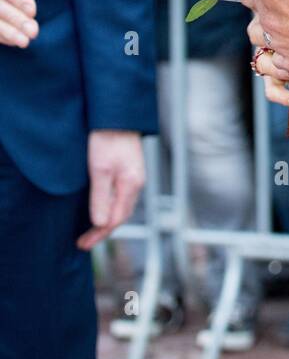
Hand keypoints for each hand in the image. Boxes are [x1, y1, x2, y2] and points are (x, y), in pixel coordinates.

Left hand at [77, 130, 145, 250]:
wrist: (116, 114)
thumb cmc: (107, 138)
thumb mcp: (99, 169)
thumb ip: (101, 197)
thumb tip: (101, 224)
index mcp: (131, 184)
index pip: (116, 219)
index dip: (99, 234)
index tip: (82, 244)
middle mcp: (137, 182)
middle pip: (121, 215)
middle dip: (103, 231)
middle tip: (84, 242)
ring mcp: (134, 176)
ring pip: (122, 206)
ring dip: (107, 220)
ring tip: (91, 230)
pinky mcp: (129, 169)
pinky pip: (121, 196)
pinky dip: (111, 207)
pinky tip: (101, 207)